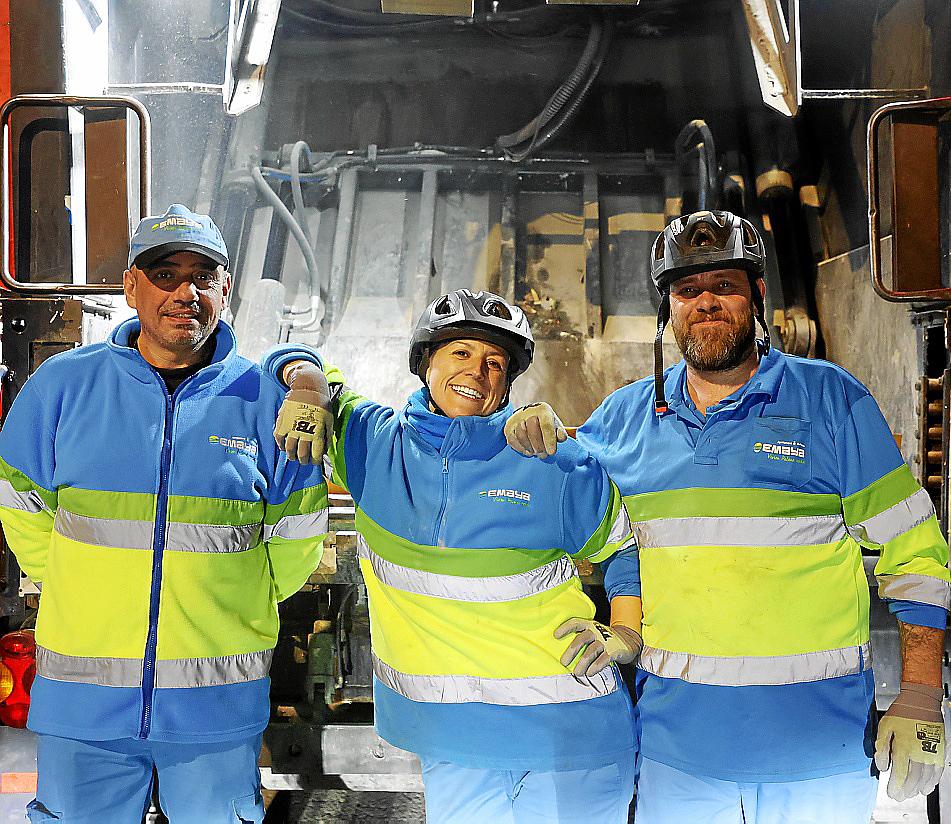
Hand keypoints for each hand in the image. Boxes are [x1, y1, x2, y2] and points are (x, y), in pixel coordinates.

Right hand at [274, 365, 334, 464]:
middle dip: (303, 460)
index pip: (315, 454)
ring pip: (289, 449)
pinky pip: (279, 438)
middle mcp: (304, 432)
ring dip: (291, 456)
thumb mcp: (329, 420)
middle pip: (302, 454)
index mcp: (317, 432)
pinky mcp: (282, 422)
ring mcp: (292, 427)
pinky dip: (281, 445)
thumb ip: (327, 435)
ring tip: (293, 457)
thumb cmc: (321, 404)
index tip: (315, 462)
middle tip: (304, 461)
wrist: (308, 388)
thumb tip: (325, 450)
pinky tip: (284, 447)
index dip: (315, 461)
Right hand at [505, 402, 566, 456]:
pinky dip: (521, 448)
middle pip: (532, 428)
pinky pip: (512, 440)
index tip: (552, 453)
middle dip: (538, 444)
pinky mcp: (508, 427)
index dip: (549, 440)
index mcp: (543, 409)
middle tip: (543, 454)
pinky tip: (528, 452)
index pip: (546, 425)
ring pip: (521, 435)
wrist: (529, 417)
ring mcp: (516, 418)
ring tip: (536, 453)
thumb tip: (561, 437)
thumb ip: (561, 433)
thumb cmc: (546, 424)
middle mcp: (528, 411)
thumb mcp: (556, 427)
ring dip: (529, 447)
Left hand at [554, 618, 641, 676]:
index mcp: (590, 625)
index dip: (565, 628)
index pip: (576, 623)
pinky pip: (603, 659)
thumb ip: (581, 640)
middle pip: (581, 639)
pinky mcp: (615, 650)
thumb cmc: (604, 640)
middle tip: (564, 662)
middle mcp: (597, 631)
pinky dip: (595, 667)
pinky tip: (590, 673)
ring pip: (591, 651)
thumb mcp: (593, 635)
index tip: (556, 636)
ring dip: (582, 663)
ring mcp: (606, 640)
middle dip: (571, 651)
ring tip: (577, 673)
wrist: (629, 640)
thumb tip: (564, 655)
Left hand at [874, 682, 944, 800]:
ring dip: (918, 788)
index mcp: (903, 747)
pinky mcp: (940, 751)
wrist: (921, 702)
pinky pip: (937, 771)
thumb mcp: (885, 726)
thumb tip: (882, 765)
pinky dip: (932, 781)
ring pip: (926, 777)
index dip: (895, 785)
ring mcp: (931, 752)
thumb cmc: (901, 712)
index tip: (891, 793)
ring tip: (911, 794)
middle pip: (913, 778)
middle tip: (900, 796)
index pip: (900, 773)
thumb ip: (882, 747)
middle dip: (906, 790)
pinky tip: (927, 787)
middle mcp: (919, 752)